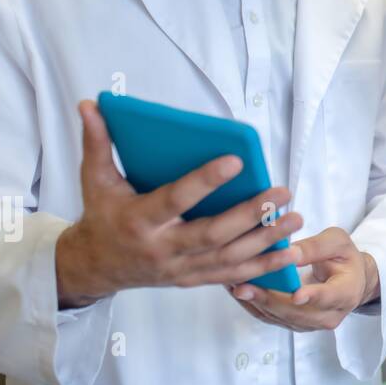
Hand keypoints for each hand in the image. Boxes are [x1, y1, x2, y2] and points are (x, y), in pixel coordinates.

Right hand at [55, 100, 303, 307]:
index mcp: (139, 220)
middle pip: (212, 234)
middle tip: (281, 192)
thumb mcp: (95, 180)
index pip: (175, 199)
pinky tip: (288, 252)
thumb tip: (91, 104)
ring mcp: (180, 269)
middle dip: (250, 215)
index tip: (236, 160)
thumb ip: (96, 142)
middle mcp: (162, 249)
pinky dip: (262, 267)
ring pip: (228, 258)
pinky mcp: (193, 279)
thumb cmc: (102, 215)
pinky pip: (232, 276)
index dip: (204, 181)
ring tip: (294, 217)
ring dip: (266, 240)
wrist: (95, 266)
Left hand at [226, 226, 378, 331]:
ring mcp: (310, 324)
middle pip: (296, 312)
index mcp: (346, 292)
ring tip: (232, 285)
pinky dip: (252, 304)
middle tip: (243, 287)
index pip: (329, 296)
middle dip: (268, 299)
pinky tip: (236, 290)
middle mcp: (329, 315)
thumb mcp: (337, 242)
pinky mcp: (294, 324)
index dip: (313, 296)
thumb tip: (290, 253)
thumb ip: (316, 247)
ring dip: (254, 301)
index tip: (297, 294)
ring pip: (279, 316)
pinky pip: (270, 317)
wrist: (349, 280)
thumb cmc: (344, 257)